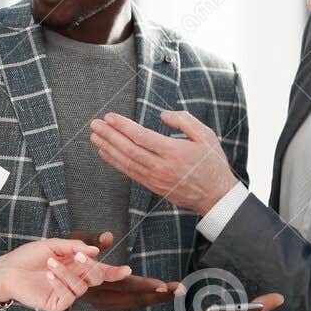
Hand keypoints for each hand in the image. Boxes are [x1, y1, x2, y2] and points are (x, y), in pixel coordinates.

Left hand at [0, 238, 131, 310]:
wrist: (7, 269)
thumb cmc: (29, 256)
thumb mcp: (53, 245)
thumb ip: (74, 247)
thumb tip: (95, 251)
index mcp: (77, 266)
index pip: (101, 271)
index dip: (114, 272)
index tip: (126, 270)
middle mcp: (75, 280)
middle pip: (96, 279)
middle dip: (93, 268)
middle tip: (82, 256)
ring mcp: (66, 293)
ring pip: (82, 287)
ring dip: (68, 273)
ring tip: (51, 262)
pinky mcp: (56, 304)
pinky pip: (68, 296)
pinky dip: (60, 283)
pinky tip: (49, 274)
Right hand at [62, 229, 179, 310]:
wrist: (47, 273)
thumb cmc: (62, 252)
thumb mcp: (73, 241)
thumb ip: (91, 239)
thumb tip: (108, 236)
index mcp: (93, 280)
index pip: (123, 283)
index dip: (144, 285)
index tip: (163, 285)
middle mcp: (97, 295)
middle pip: (133, 297)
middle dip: (158, 294)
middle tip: (179, 288)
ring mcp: (101, 303)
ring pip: (133, 303)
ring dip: (155, 298)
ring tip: (175, 291)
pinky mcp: (105, 304)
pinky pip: (129, 303)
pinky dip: (145, 299)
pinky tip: (159, 294)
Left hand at [89, 111, 237, 215]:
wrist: (215, 196)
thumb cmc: (212, 163)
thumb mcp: (206, 136)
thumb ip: (184, 121)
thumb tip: (162, 115)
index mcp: (174, 151)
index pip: (141, 136)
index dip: (122, 126)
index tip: (109, 117)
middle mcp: (161, 166)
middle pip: (128, 148)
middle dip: (109, 135)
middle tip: (94, 124)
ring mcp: (155, 178)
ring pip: (125, 161)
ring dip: (107, 148)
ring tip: (94, 136)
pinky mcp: (152, 186)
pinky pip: (129, 172)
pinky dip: (115, 162)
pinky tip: (105, 153)